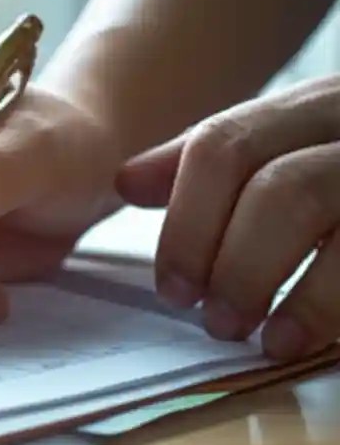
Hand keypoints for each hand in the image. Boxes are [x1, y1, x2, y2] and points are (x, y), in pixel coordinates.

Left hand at [117, 74, 339, 360]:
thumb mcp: (303, 144)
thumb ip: (223, 163)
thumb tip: (126, 182)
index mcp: (326, 101)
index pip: (226, 144)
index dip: (186, 222)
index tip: (172, 289)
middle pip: (282, 188)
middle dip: (234, 264)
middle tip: (214, 321)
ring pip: (328, 208)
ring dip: (299, 295)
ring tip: (268, 342)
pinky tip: (328, 344)